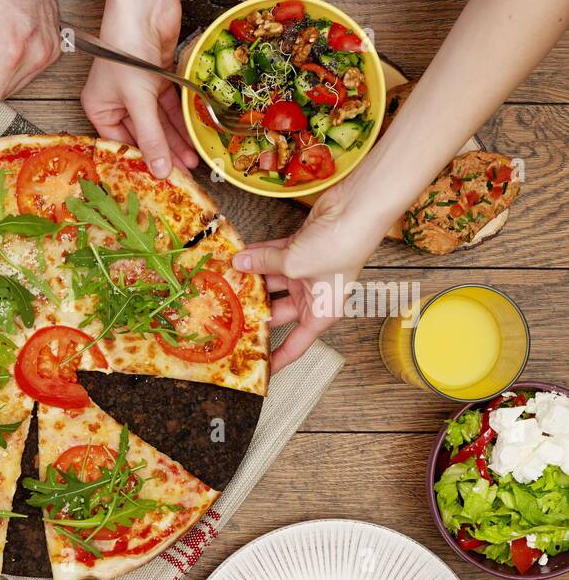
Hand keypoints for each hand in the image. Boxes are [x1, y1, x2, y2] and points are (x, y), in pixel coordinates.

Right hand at [80, 0, 192, 177]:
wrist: (144, 9)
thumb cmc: (127, 49)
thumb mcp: (138, 101)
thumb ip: (152, 137)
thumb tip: (160, 171)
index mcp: (99, 108)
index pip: (121, 142)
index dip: (142, 160)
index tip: (162, 177)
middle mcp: (117, 101)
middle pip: (143, 134)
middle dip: (165, 152)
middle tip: (184, 171)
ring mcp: (138, 90)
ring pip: (160, 122)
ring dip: (176, 139)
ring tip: (193, 159)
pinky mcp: (158, 79)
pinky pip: (170, 107)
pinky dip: (181, 119)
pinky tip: (193, 135)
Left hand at [231, 180, 386, 370]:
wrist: (356, 208)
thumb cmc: (338, 246)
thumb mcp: (294, 265)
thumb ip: (263, 265)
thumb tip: (239, 262)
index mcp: (321, 313)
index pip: (296, 346)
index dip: (277, 360)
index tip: (259, 370)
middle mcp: (314, 296)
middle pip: (276, 313)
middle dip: (252, 314)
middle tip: (225, 321)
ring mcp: (306, 272)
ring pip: (271, 283)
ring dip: (250, 280)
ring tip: (223, 285)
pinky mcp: (300, 249)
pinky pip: (273, 258)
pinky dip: (257, 256)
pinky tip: (236, 257)